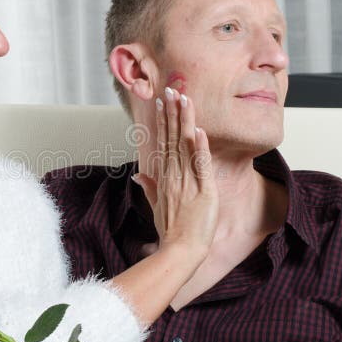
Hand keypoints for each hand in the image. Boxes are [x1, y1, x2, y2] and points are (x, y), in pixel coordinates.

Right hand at [135, 86, 217, 259]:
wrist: (180, 251)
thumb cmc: (170, 231)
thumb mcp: (156, 206)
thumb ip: (148, 187)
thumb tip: (138, 174)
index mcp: (163, 178)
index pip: (163, 142)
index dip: (163, 121)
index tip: (162, 102)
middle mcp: (173, 176)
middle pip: (171, 138)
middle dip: (172, 113)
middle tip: (171, 90)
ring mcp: (187, 183)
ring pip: (185, 146)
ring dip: (184, 122)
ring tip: (183, 100)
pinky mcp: (203, 191)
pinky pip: (201, 166)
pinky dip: (200, 148)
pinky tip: (199, 131)